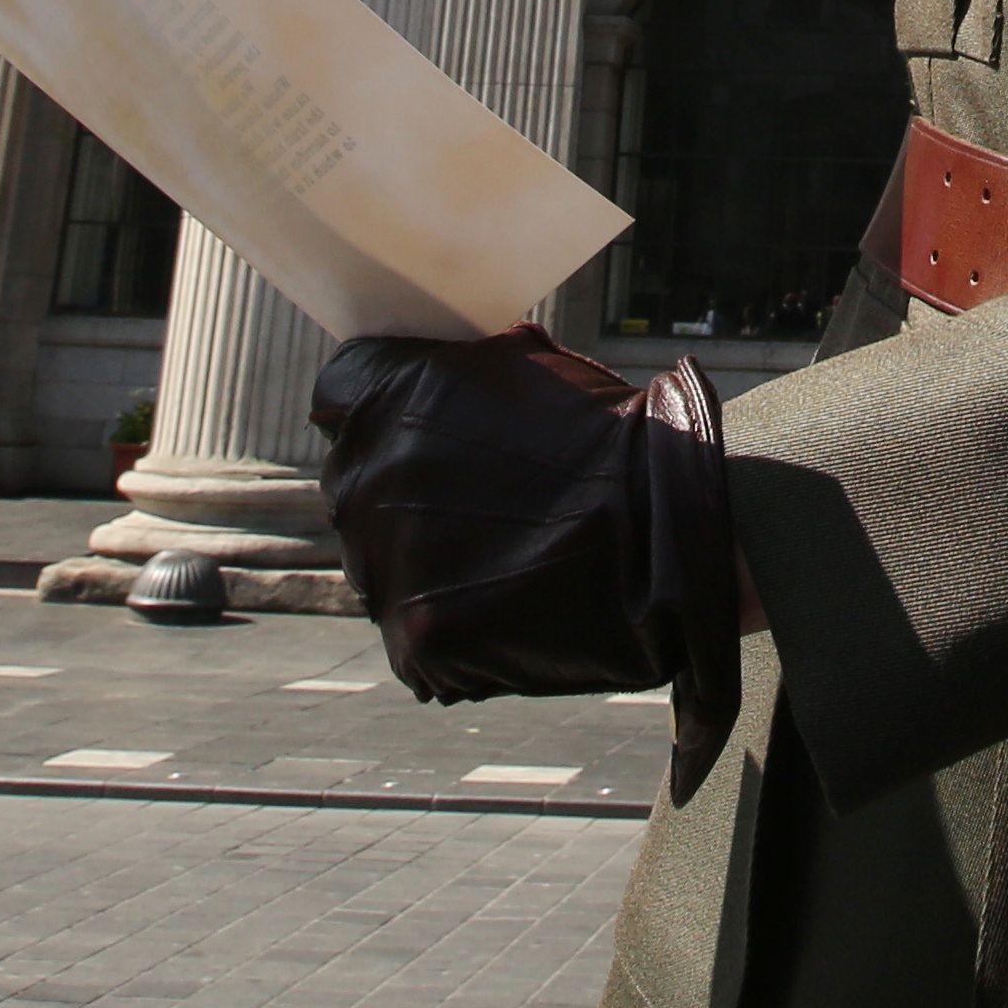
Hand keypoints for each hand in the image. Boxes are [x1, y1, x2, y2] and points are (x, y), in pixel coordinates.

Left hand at [313, 328, 742, 799]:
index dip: (379, 409)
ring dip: (425, 564)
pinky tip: (512, 609)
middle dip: (403, 492)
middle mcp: (367, 479)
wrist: (669, 529)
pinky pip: (413, 635)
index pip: (339, 394)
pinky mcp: (416, 640)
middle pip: (356, 486)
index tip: (416, 428)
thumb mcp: (524, 366)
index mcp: (387, 399)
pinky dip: (454, 630)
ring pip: (381, 565)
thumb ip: (452, 373)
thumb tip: (421, 373)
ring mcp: (386, 566)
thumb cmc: (610, 438)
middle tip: (477, 506)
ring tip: (505, 562)